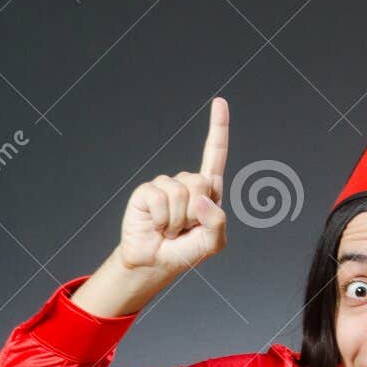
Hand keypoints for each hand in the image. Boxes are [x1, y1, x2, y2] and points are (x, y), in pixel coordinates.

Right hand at [118, 96, 229, 279]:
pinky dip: (162, 219)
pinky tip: (157, 225)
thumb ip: (217, 223)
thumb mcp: (213, 243)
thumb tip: (202, 198)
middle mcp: (186, 183)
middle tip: (185, 228)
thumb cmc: (185, 251)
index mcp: (208, 189)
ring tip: (171, 229)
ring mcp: (165, 185)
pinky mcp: (146, 192)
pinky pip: (161, 198)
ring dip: (178, 220)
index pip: (215, 154)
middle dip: (196, 211)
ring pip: (182, 192)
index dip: (218, 128)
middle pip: (202, 182)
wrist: (155, 263)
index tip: (220, 102)